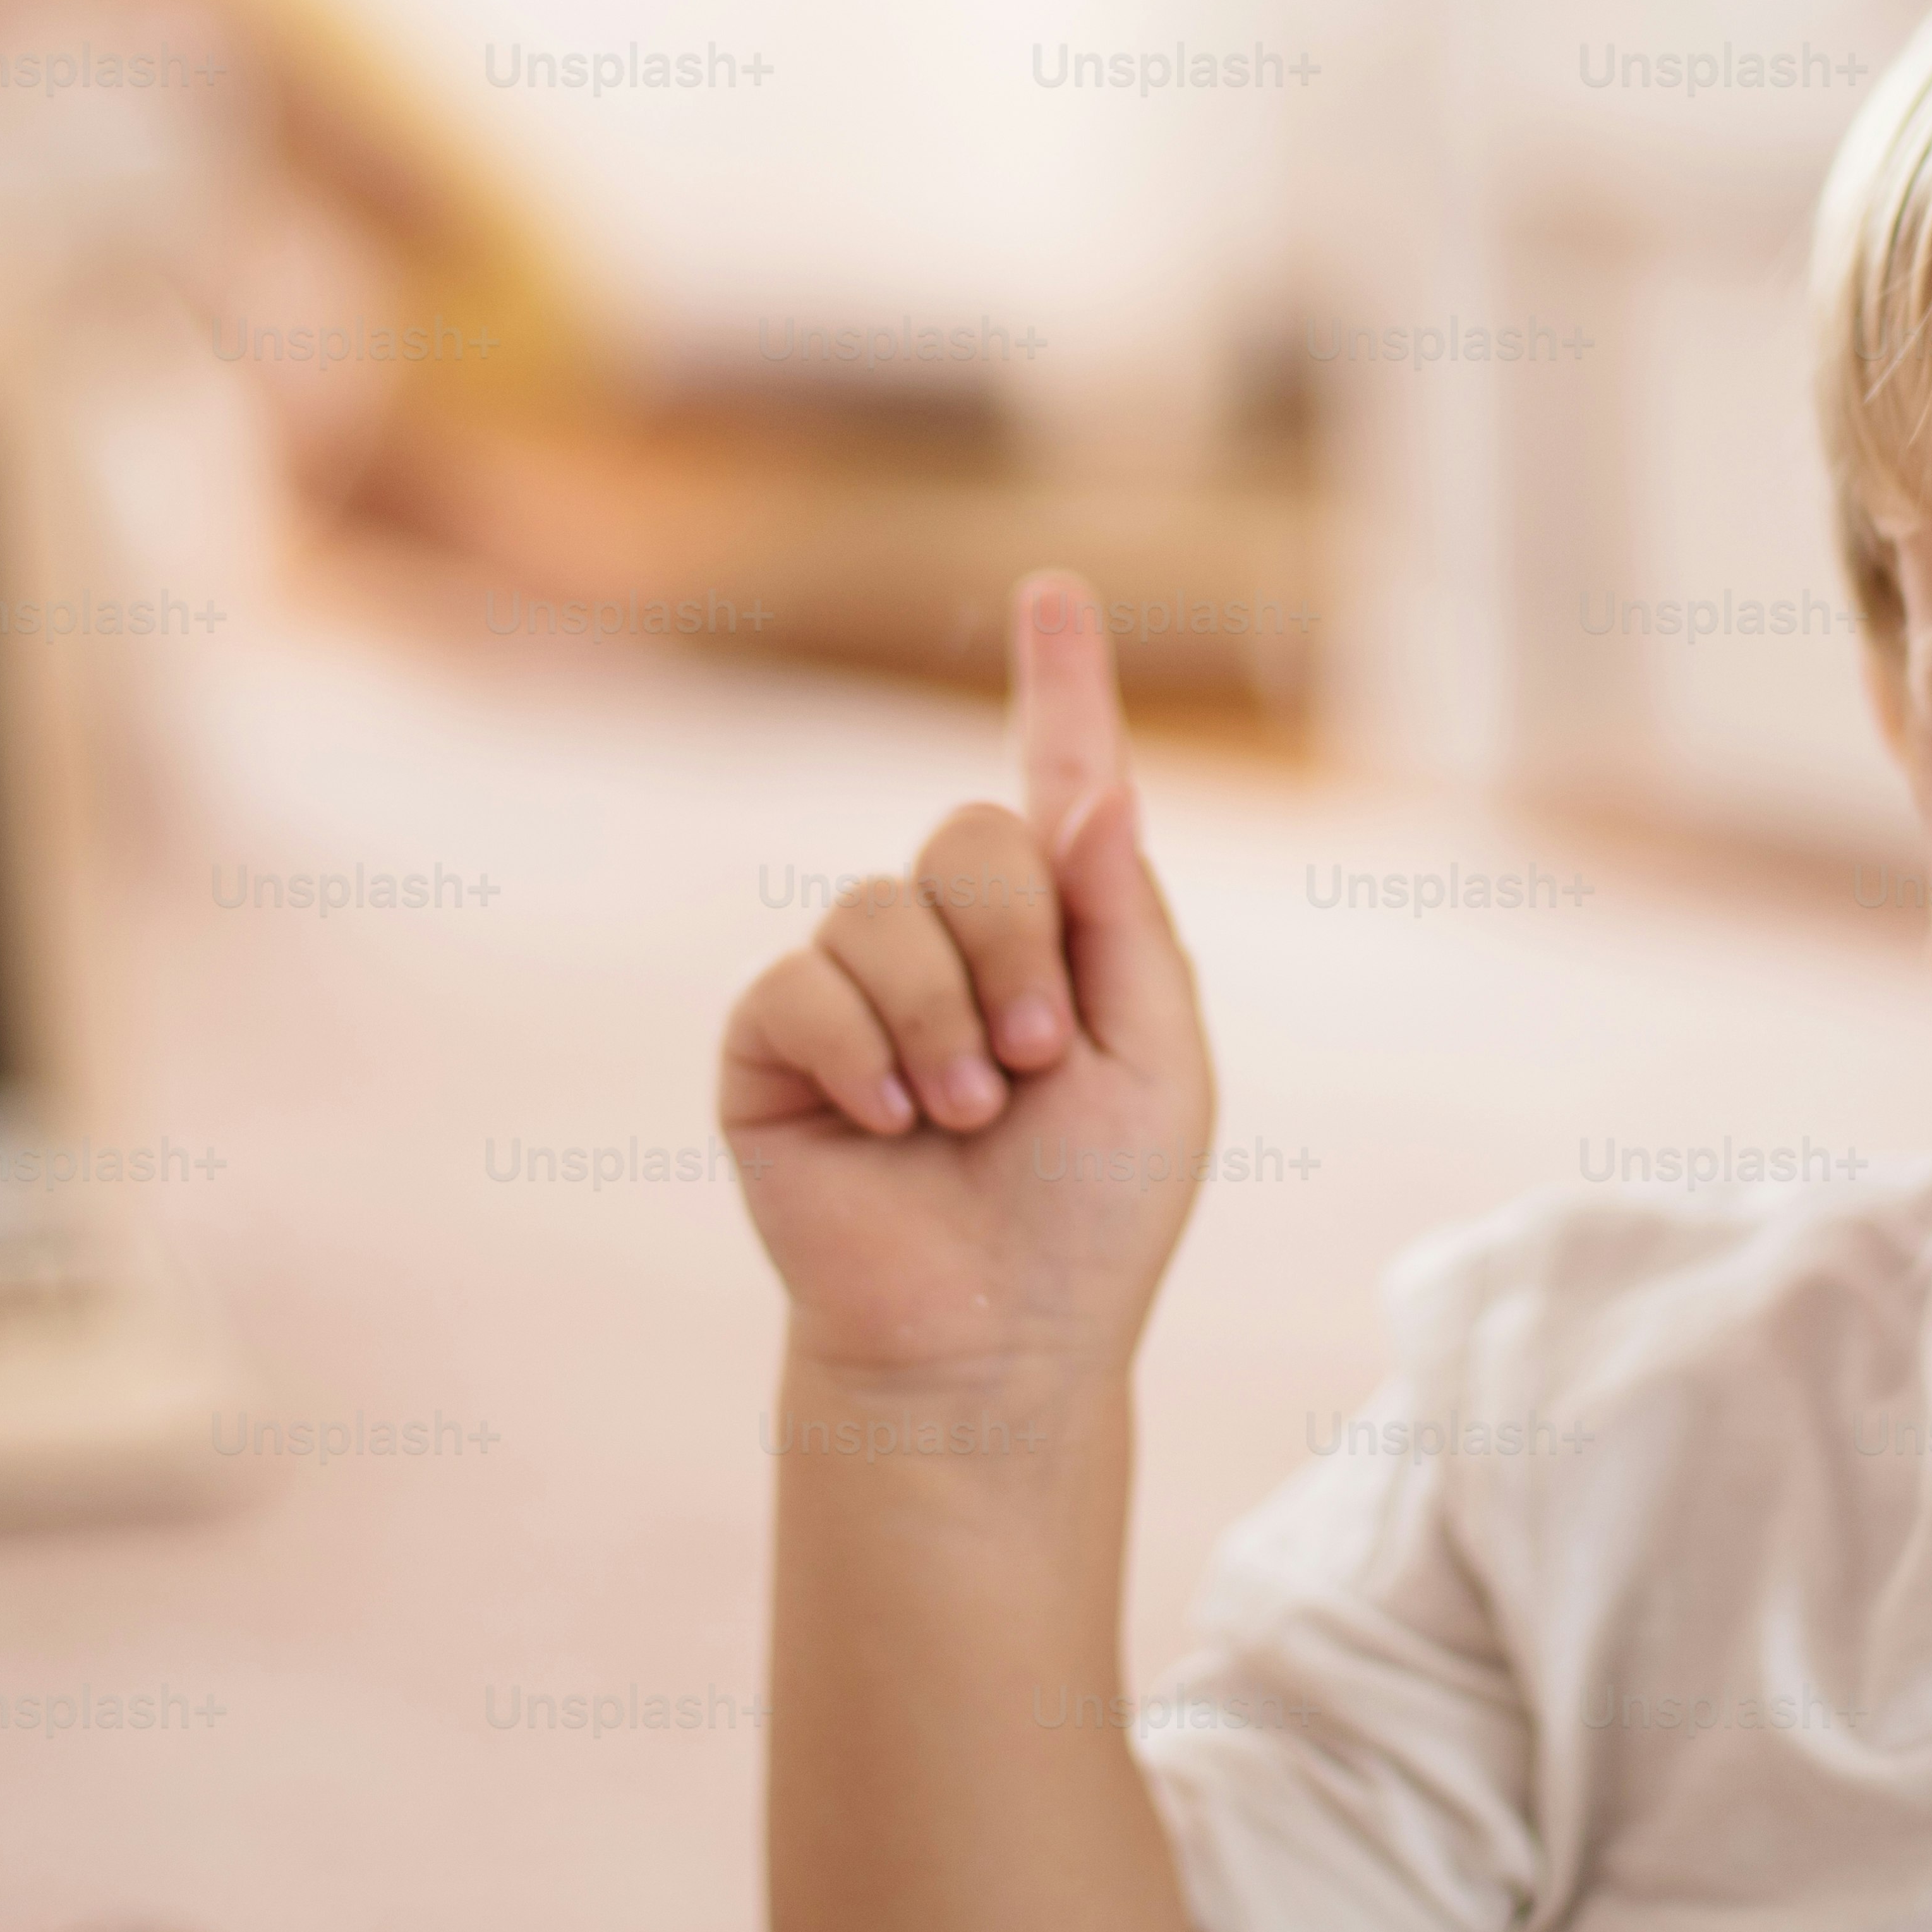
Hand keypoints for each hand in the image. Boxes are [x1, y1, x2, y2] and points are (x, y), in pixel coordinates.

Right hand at [721, 573, 1216, 1387]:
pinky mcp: (776, 1042)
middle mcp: (954, 937)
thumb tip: (1099, 787)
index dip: (1061, 682)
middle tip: (1037, 1064)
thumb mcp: (1156, 1060)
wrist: (992, 1341)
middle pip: (972, 834)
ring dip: (943, 1019)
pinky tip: (888, 1125)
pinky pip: (802, 984)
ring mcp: (856, 983)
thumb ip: (1121, 919)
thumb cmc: (1091, 1214)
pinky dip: (863, 1053)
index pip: (1057, 779)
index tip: (1056, 591)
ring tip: (966, 1114)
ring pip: (881, 906)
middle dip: (1018, 947)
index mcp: (1063, 931)